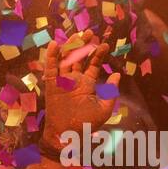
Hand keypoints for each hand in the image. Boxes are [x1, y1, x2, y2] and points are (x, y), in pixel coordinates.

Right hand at [41, 32, 120, 148]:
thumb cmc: (86, 124)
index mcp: (86, 84)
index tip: (105, 45)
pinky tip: (55, 44)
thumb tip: (117, 75)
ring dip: (70, 47)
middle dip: (84, 45)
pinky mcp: (51, 85)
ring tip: (77, 35)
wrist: (67, 136)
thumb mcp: (104, 109)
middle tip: (90, 32)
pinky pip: (51, 69)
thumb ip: (111, 92)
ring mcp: (62, 81)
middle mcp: (74, 80)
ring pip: (65, 60)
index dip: (98, 55)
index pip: (92, 65)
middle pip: (78, 58)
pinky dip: (51, 57)